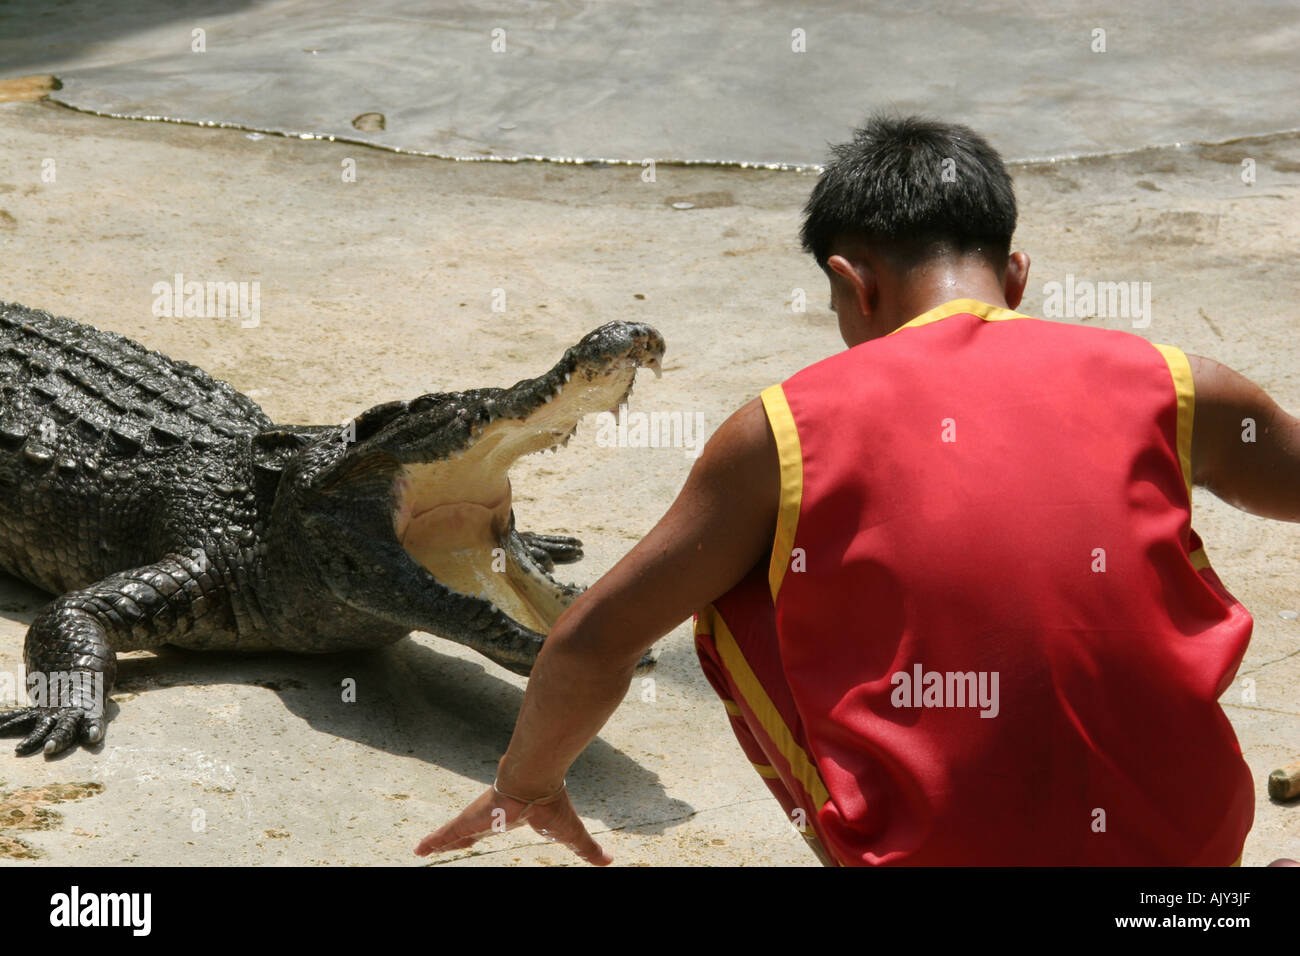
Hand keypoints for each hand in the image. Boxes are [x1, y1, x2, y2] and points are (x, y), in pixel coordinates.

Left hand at [414, 784, 612, 865]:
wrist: (536, 781)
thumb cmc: (552, 803)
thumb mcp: (571, 834)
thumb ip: (587, 849)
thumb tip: (611, 862)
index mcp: (514, 817)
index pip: (498, 825)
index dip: (489, 830)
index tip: (483, 833)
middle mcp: (493, 816)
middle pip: (472, 829)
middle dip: (460, 837)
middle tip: (450, 844)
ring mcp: (478, 818)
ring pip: (455, 832)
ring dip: (441, 841)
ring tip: (425, 848)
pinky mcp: (468, 820)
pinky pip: (446, 834)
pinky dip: (433, 842)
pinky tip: (419, 850)